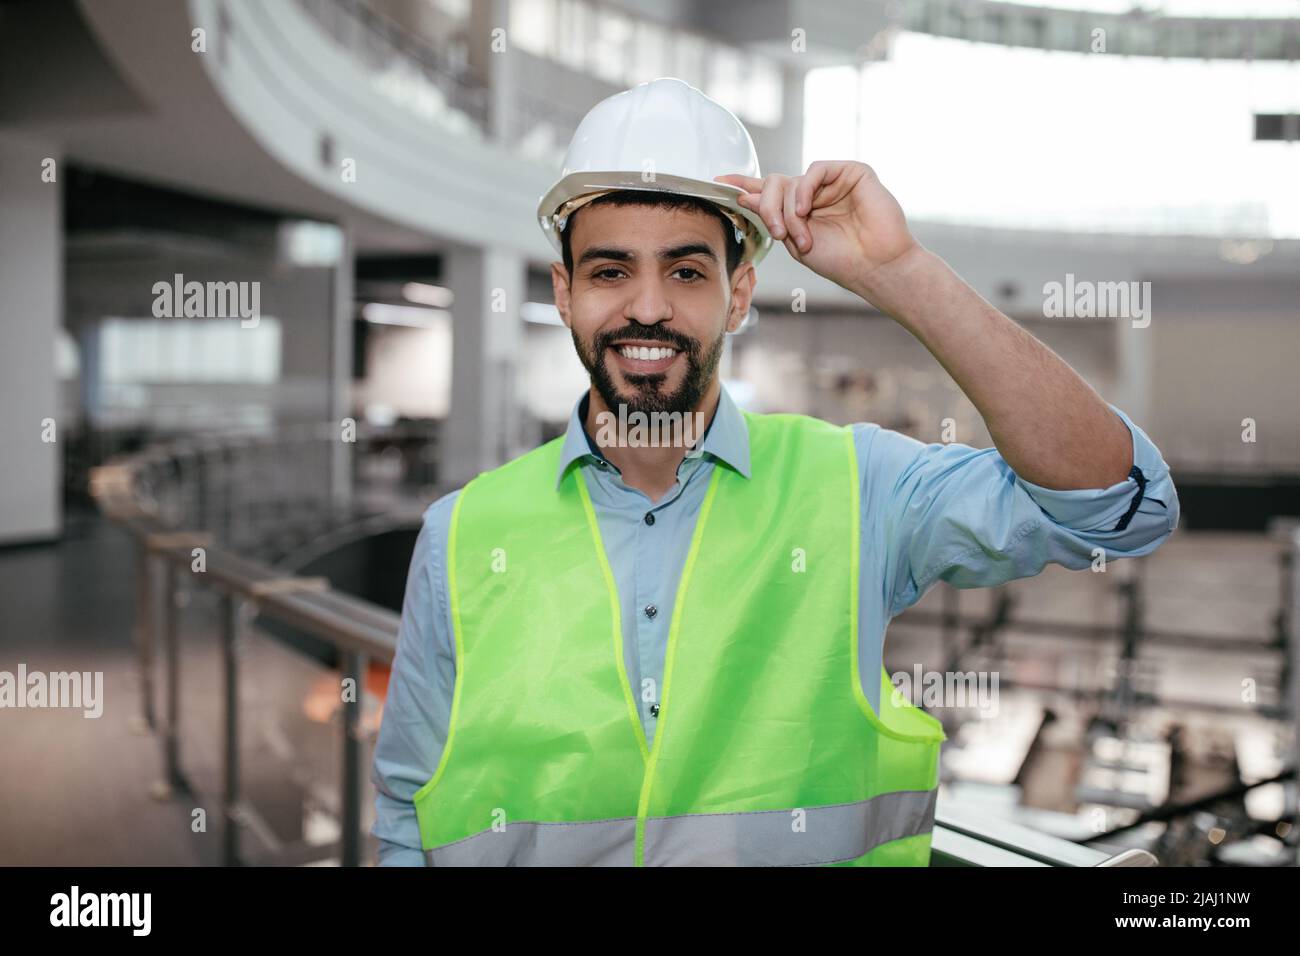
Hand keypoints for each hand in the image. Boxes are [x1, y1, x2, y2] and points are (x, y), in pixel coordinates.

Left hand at [715, 161, 920, 301]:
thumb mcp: (795, 241)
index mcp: (800, 210)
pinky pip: (816, 169)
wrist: (873, 265)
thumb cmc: (840, 259)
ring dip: (789, 210)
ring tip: (800, 236)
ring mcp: (832, 181)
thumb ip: (771, 216)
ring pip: (792, 180)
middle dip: (769, 208)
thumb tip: (745, 195)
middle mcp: (813, 193)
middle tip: (778, 234)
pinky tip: (806, 210)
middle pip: (774, 184)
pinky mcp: (852, 172)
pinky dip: (806, 189)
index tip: (719, 182)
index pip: (768, 191)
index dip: (744, 184)